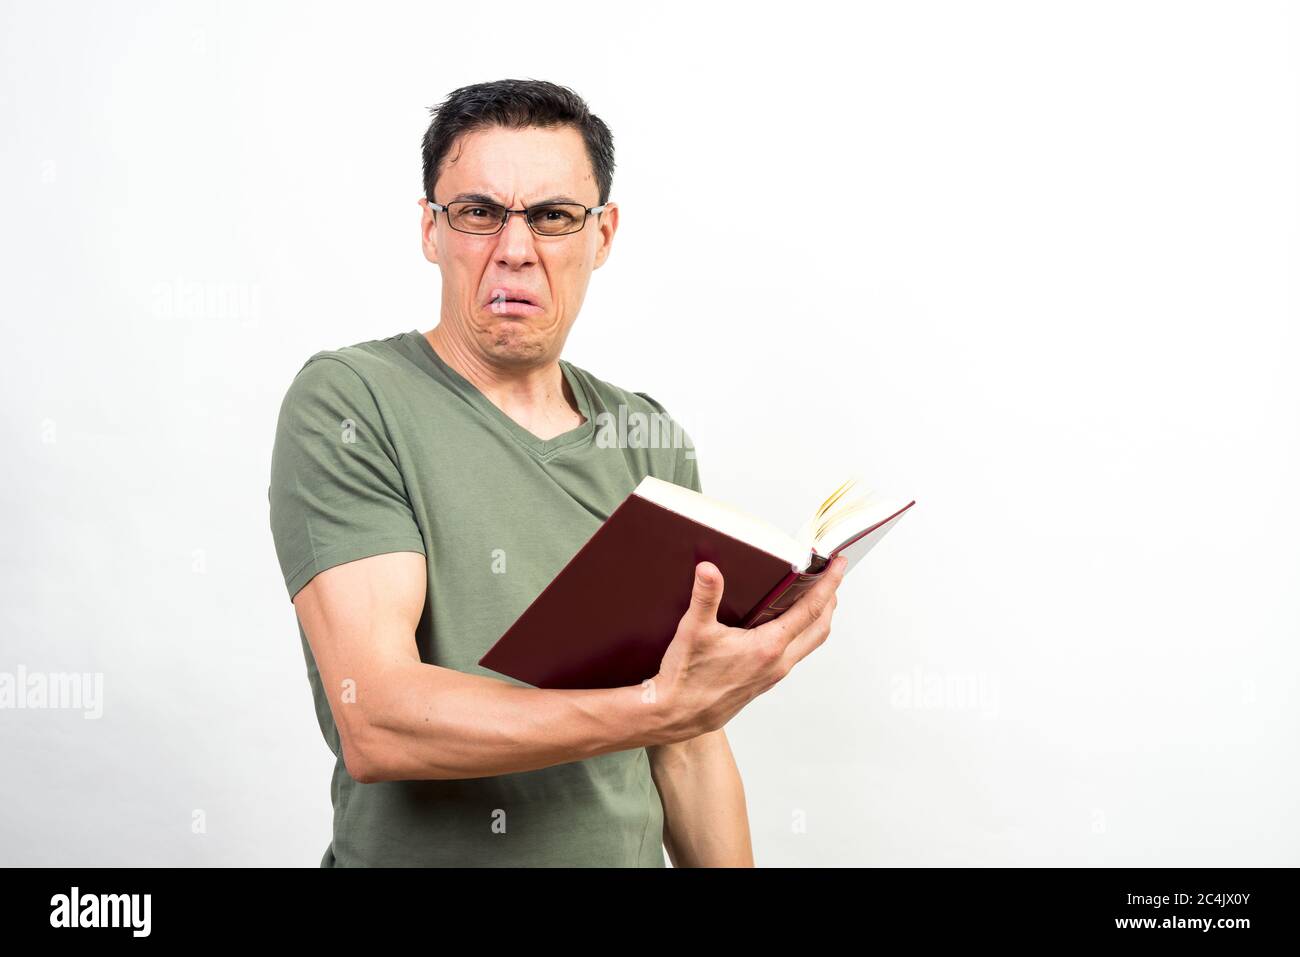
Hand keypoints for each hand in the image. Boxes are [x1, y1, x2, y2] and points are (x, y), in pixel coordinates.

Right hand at [650, 554, 847, 741]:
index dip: (829, 584)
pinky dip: (801, 634)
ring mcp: (773, 674)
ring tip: (814, 597)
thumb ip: (705, 596)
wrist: (678, 714)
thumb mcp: (694, 631)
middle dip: (830, 600)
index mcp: (768, 647)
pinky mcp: (764, 680)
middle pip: (820, 627)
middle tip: (830, 576)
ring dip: (818, 619)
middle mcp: (778, 662)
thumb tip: (708, 568)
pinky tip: (785, 625)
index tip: (839, 565)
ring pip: (809, 643)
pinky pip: (795, 653)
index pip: (811, 610)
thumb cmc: (686, 677)